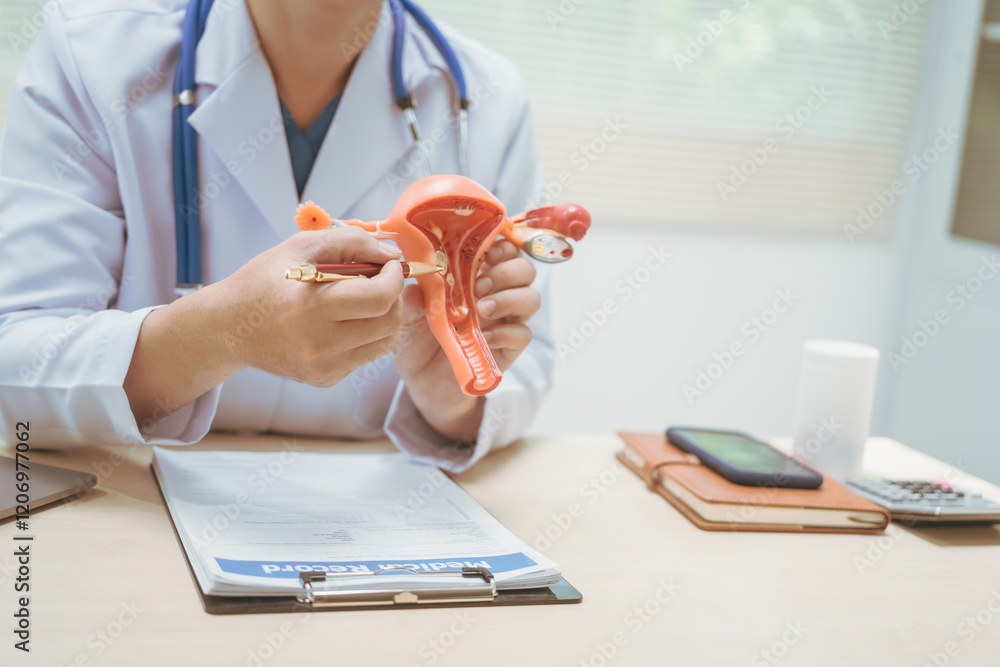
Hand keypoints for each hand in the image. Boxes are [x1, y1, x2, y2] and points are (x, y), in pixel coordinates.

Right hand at [125, 227, 403, 423]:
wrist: (228, 327)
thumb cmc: (263, 281)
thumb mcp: (300, 246)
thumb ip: (351, 242)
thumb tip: (392, 254)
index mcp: (311, 305)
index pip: (380, 298)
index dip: (395, 278)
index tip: (391, 265)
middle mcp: (318, 343)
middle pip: (389, 323)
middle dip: (395, 297)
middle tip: (382, 281)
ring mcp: (322, 366)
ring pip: (384, 343)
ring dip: (385, 317)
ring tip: (366, 299)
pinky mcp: (324, 379)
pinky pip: (365, 356)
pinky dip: (366, 335)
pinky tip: (343, 321)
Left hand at [393, 240, 539, 439]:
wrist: (422, 383)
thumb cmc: (418, 341)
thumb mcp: (407, 319)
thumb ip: (412, 302)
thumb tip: (415, 287)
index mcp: (475, 276)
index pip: (502, 250)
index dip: (501, 244)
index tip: (486, 251)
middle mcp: (496, 294)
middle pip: (524, 269)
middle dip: (506, 271)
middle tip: (479, 284)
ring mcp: (505, 321)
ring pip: (531, 298)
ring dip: (509, 298)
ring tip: (481, 309)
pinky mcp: (509, 348)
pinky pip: (522, 334)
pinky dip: (505, 332)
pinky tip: (484, 337)